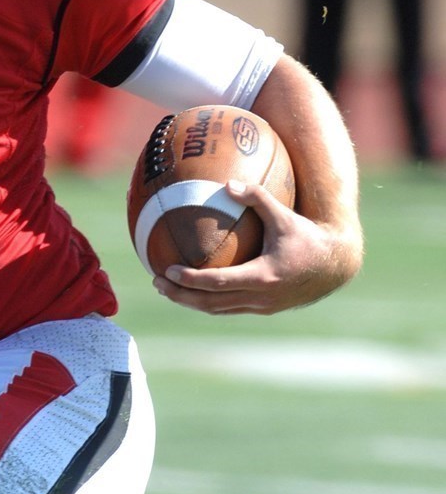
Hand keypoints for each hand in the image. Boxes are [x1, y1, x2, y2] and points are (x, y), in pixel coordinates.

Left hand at [151, 180, 357, 315]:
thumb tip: (228, 184)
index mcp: (263, 276)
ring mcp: (262, 307)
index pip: (217, 282)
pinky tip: (194, 290)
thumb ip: (257, 197)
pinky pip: (229, 308)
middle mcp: (260, 297)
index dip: (190, 280)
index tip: (167, 271)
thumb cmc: (307, 236)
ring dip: (191, 301)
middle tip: (157, 281)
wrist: (334, 265)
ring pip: (218, 309)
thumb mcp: (284, 215)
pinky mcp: (264, 308)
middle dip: (181, 295)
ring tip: (168, 288)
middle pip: (210, 303)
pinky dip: (208, 301)